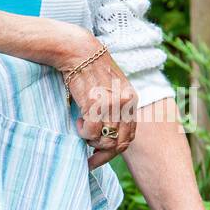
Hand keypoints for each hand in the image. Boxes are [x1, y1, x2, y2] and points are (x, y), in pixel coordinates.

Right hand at [60, 36, 137, 170]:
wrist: (78, 51)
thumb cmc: (89, 70)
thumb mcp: (111, 89)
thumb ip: (115, 109)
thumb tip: (108, 135)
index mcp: (132, 100)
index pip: (129, 136)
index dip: (115, 150)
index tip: (101, 156)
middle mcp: (126, 103)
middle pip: (119, 143)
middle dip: (103, 154)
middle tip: (90, 158)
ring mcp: (112, 104)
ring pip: (104, 140)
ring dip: (91, 140)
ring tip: (82, 127)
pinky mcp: (96, 103)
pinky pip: (90, 132)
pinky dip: (83, 132)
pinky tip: (78, 120)